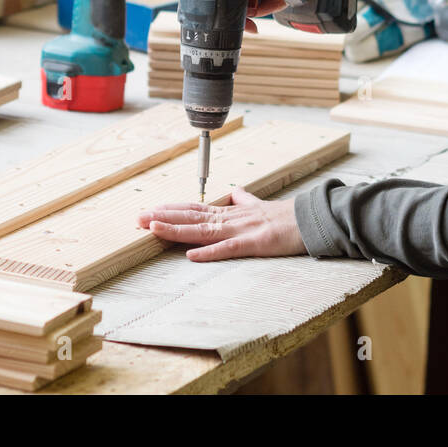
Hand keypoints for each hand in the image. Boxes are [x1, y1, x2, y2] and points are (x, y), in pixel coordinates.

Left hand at [137, 188, 305, 260]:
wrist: (310, 219)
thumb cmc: (285, 216)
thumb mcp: (260, 205)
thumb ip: (245, 200)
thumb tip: (235, 191)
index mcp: (230, 212)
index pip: (194, 209)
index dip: (171, 210)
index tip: (149, 211)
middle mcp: (230, 218)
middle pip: (191, 216)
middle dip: (163, 217)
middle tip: (137, 218)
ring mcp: (241, 229)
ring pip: (203, 230)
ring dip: (176, 230)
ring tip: (153, 229)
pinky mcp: (255, 242)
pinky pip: (228, 248)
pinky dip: (209, 252)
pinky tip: (191, 255)